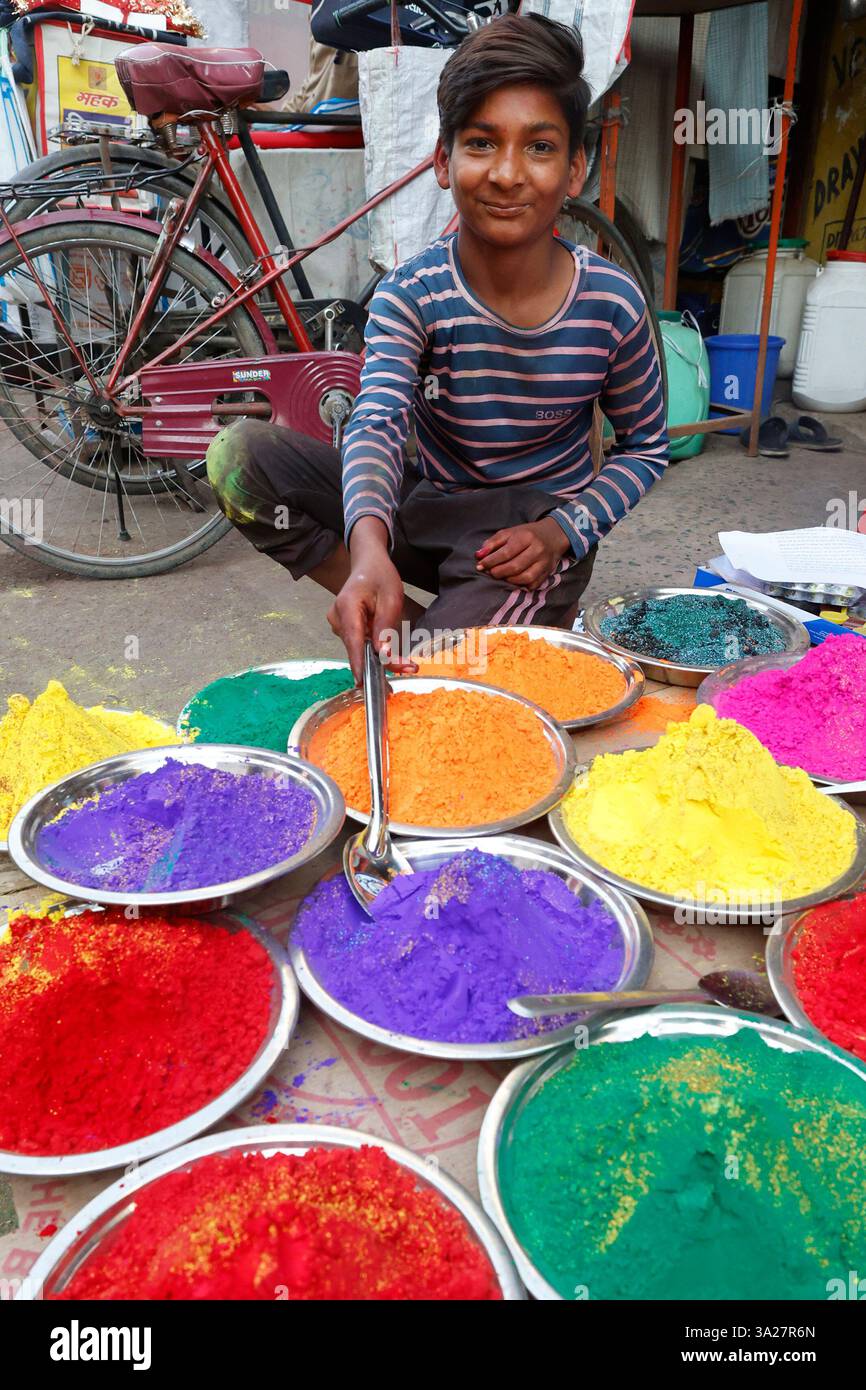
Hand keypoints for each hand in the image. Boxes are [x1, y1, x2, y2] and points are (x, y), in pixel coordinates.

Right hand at [327, 519, 416, 679]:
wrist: (368, 563)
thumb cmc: (380, 576)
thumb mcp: (391, 598)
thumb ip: (386, 627)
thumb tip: (383, 655)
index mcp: (347, 606)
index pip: (353, 640)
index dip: (359, 662)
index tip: (364, 682)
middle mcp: (337, 617)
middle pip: (359, 648)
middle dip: (382, 662)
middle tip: (409, 669)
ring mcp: (338, 624)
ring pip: (361, 648)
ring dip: (381, 656)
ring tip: (407, 664)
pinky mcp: (344, 628)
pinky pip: (361, 643)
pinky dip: (376, 649)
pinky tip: (391, 652)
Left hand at [475, 518, 570, 589]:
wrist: (552, 536)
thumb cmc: (526, 535)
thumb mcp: (509, 533)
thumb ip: (492, 543)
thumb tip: (478, 556)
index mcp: (526, 537)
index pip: (506, 553)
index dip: (491, 561)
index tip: (480, 565)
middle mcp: (538, 550)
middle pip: (515, 567)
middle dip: (498, 572)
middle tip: (490, 572)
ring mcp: (544, 563)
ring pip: (525, 578)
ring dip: (509, 580)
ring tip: (502, 576)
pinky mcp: (548, 573)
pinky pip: (533, 585)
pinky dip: (521, 585)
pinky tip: (514, 580)